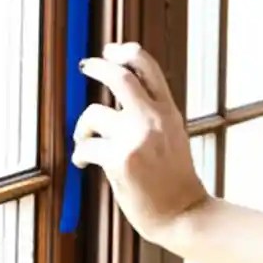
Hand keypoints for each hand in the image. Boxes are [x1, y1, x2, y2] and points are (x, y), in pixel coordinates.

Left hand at [72, 42, 208, 245]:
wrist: (182, 212)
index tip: (112, 50)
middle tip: (85, 66)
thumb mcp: (172, 136)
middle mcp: (154, 119)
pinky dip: (80, 153)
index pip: (148, 68)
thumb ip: (152, 115)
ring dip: (82, 126)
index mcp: (169, 111)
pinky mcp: (120, 160)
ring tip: (85, 141)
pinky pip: (86, 146)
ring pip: (94, 114)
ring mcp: (136, 138)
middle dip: (97, 66)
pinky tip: (83, 162)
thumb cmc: (173, 178)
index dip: (127, 52)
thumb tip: (119, 99)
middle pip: (120, 77)